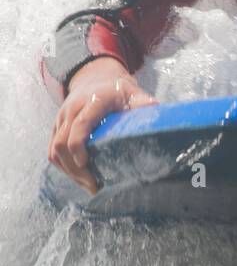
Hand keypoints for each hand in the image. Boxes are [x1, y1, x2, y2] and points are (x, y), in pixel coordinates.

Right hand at [48, 57, 156, 194]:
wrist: (96, 79)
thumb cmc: (119, 91)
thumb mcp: (133, 92)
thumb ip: (143, 102)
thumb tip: (155, 107)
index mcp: (93, 101)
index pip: (80, 124)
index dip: (78, 144)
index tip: (84, 163)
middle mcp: (72, 110)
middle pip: (62, 142)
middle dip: (75, 167)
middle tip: (93, 185)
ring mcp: (61, 119)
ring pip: (54, 149)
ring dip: (69, 171)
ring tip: (89, 185)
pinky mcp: (56, 128)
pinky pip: (52, 150)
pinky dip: (64, 166)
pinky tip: (80, 178)